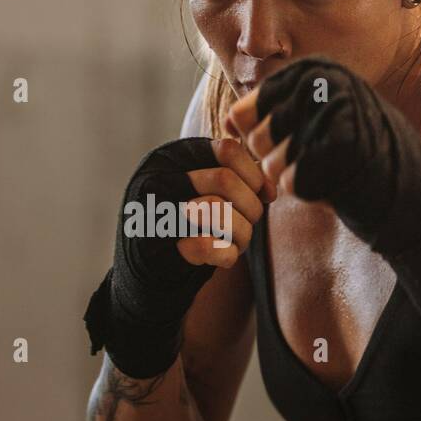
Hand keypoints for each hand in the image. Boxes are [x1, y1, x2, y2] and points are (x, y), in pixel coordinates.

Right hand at [83, 137, 270, 377]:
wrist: (149, 270)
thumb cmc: (191, 225)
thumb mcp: (211, 193)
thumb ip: (241, 182)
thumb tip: (271, 190)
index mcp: (171, 159)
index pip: (227, 150)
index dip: (254, 175)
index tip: (260, 194)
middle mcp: (156, 179)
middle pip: (225, 180)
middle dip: (250, 207)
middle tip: (249, 222)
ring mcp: (152, 213)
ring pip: (218, 212)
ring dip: (242, 234)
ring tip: (235, 241)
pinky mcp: (155, 248)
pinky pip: (208, 246)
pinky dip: (227, 255)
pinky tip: (223, 256)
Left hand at [225, 57, 420, 258]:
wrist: (411, 189)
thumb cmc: (360, 153)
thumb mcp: (319, 117)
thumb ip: (275, 112)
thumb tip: (227, 121)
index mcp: (315, 70)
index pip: (246, 112)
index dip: (260, 140)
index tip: (289, 146)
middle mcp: (322, 86)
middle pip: (257, 139)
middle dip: (276, 162)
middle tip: (311, 163)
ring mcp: (333, 116)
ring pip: (271, 162)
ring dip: (292, 179)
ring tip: (323, 172)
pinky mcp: (339, 151)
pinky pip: (291, 182)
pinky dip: (307, 192)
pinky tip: (332, 183)